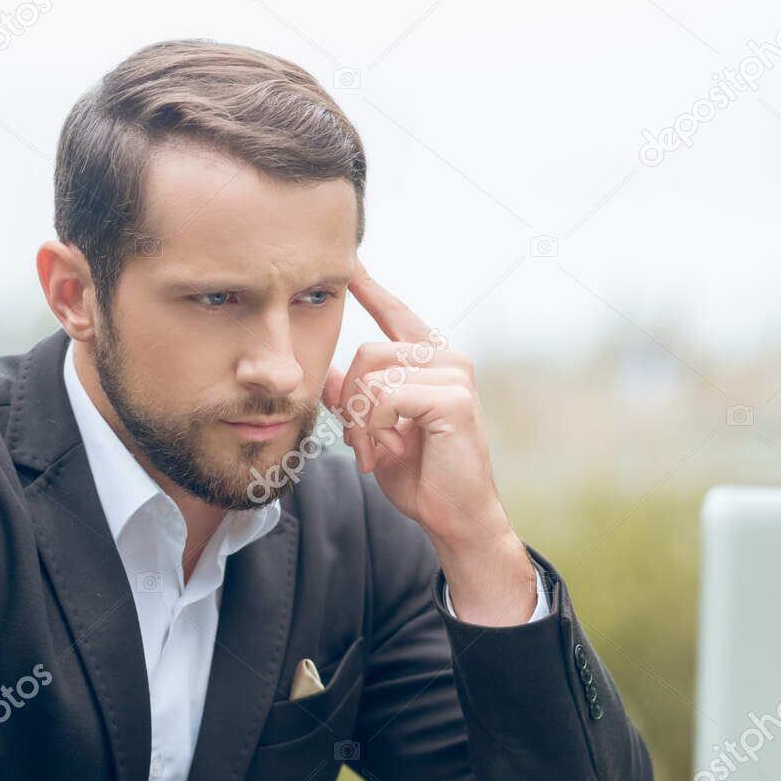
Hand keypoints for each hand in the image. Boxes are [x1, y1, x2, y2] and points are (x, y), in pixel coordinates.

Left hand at [321, 261, 538, 623]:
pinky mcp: (454, 397)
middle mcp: (447, 359)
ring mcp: (455, 374)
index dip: (371, 288)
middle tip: (358, 446)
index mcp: (430, 362)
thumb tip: (325, 374)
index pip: (396, 314)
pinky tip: (390, 449)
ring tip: (373, 452)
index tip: (349, 263)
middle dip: (350, 404)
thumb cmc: (419, 475)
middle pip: (366, 352)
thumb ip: (353, 399)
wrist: (452, 517)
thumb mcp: (373, 431)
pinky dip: (375, 428)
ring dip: (360, 422)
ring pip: (372, 375)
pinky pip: (385, 396)